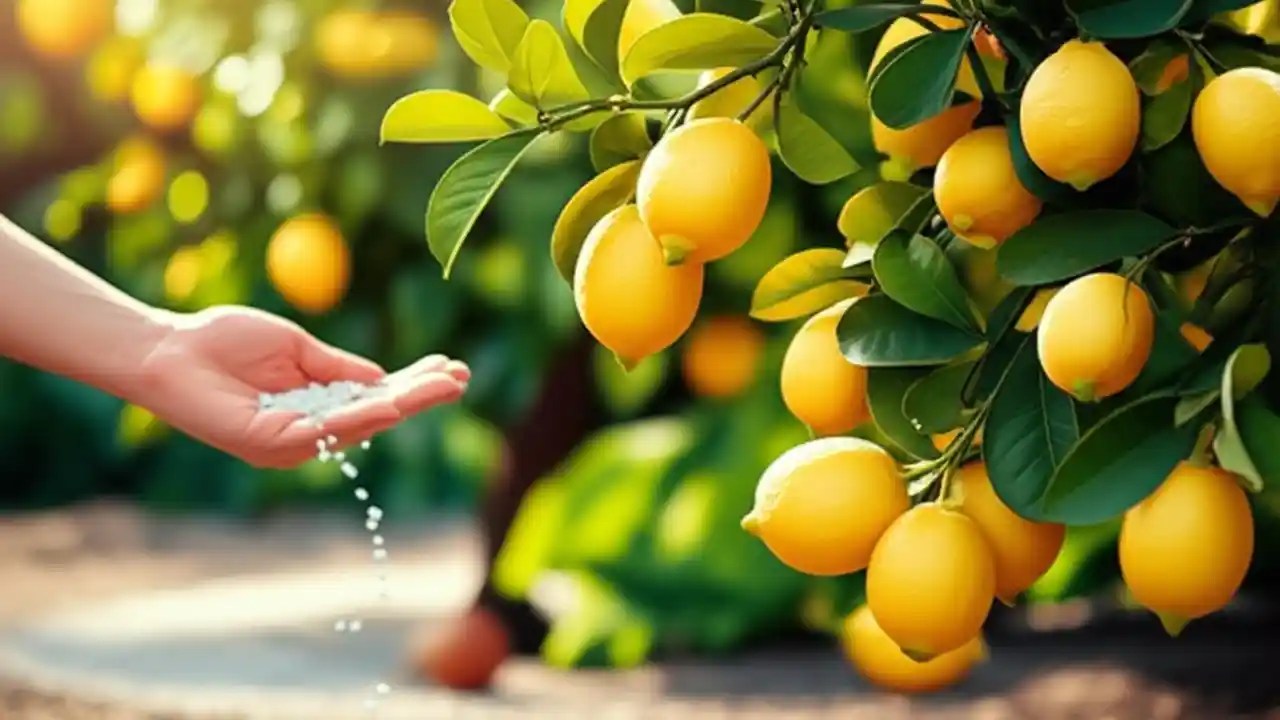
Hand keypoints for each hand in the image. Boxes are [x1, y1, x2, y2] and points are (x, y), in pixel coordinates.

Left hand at [135, 306, 468, 467]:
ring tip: (445, 384)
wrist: (168, 350)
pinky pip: (326, 430)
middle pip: (377, 415)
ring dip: (405, 404)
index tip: (450, 366)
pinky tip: (393, 399)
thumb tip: (383, 377)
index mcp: (315, 407)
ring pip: (360, 423)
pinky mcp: (270, 444)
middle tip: (462, 377)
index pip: (375, 398)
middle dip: (422, 396)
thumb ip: (337, 367)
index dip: (414, 384)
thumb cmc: (223, 342)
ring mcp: (291, 443)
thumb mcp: (296, 348)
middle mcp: (308, 432)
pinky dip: (362, 414)